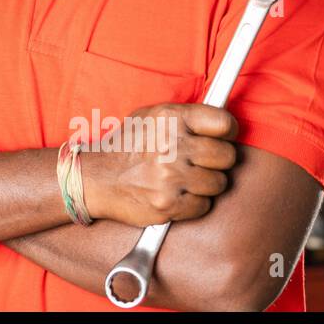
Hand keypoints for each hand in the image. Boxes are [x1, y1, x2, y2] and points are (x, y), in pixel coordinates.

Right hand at [82, 103, 238, 225]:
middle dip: (216, 161)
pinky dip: (193, 204)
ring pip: (218, 183)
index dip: (227, 132)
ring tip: (182, 179)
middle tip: (198, 162)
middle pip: (227, 155)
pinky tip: (175, 194)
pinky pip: (204, 205)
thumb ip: (185, 118)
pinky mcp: (169, 204)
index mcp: (169, 118)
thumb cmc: (126, 147)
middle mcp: (171, 145)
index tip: (221, 137)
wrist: (95, 178)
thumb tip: (224, 122)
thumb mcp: (150, 118)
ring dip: (205, 184)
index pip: (224, 122)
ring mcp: (171, 176)